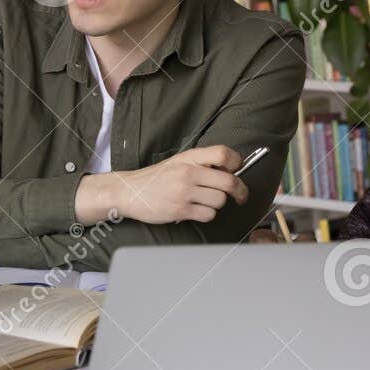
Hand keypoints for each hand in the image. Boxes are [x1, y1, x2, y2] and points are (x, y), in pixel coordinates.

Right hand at [76, 145, 248, 225]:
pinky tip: (196, 210)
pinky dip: (206, 215)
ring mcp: (183, 192)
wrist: (129, 191)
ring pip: (220, 201)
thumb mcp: (178, 162)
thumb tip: (231, 171)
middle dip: (239, 191)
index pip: (223, 154)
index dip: (236, 162)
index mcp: (189, 158)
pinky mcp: (180, 210)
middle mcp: (187, 173)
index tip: (237, 170)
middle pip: (229, 182)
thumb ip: (202, 164)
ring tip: (204, 202)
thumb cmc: (157, 178)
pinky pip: (208, 215)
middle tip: (240, 196)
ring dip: (217, 204)